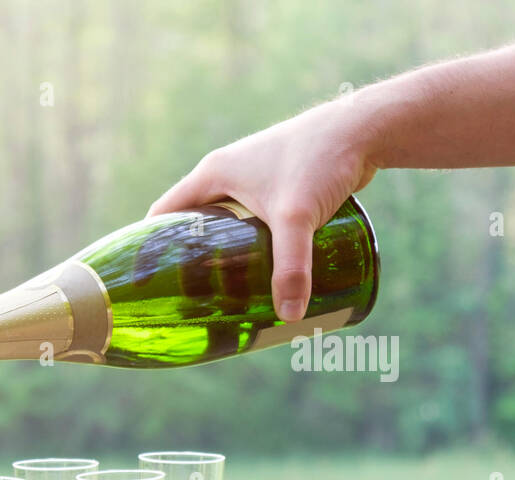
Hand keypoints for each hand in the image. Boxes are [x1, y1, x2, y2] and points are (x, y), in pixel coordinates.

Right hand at [146, 98, 379, 321]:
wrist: (365, 128)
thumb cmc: (320, 161)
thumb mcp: (297, 218)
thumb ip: (291, 267)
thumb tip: (288, 315)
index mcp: (212, 174)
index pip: (164, 213)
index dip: (150, 246)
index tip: (149, 281)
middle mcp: (227, 173)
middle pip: (193, 222)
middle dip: (189, 258)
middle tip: (190, 296)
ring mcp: (253, 177)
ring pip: (224, 222)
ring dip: (221, 252)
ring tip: (223, 290)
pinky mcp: (278, 184)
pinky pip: (250, 219)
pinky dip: (247, 243)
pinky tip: (257, 267)